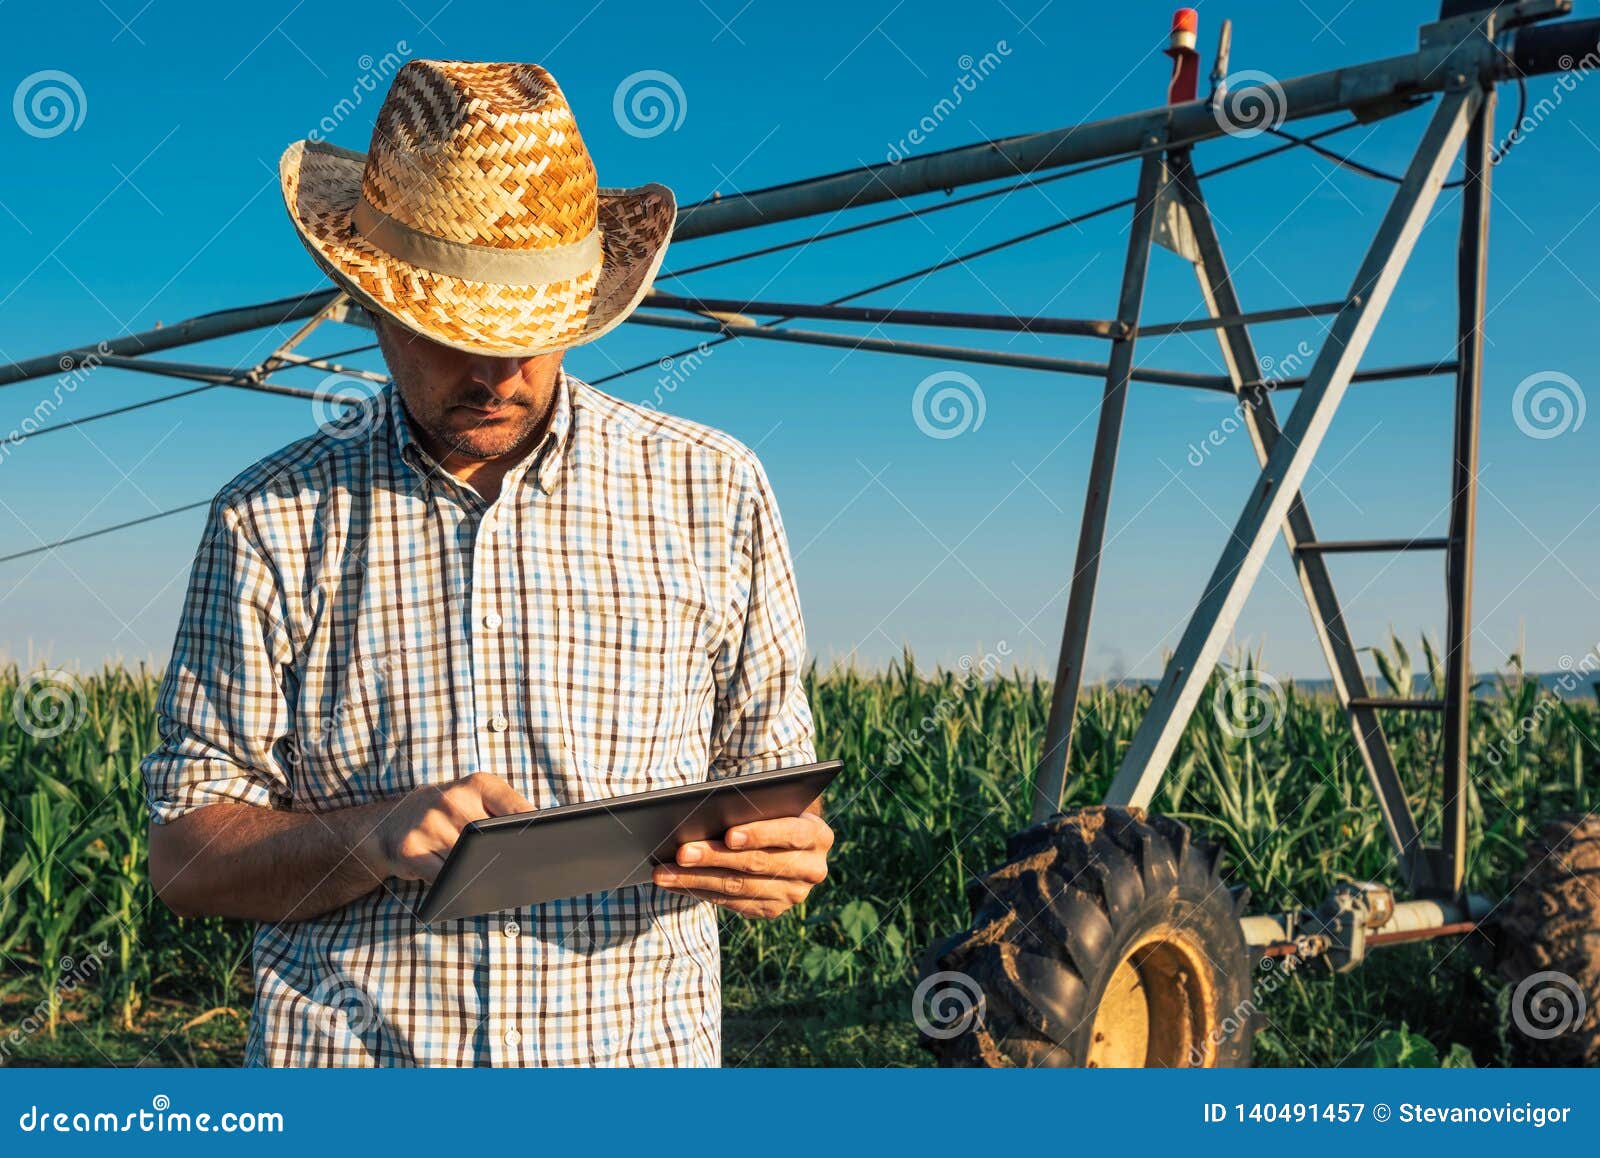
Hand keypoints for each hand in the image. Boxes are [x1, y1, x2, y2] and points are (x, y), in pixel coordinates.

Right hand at [359, 772, 532, 883]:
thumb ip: (506, 813)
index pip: (515, 808)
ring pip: (468, 862)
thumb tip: (541, 842)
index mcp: (478, 784)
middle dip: (509, 859)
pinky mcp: (410, 850)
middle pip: (493, 839)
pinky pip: (443, 878)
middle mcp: (452, 798)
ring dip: (483, 877)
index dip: (532, 831)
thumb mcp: (476, 800)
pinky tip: (465, 889)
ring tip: (499, 885)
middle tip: (527, 875)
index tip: (547, 847)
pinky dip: (456, 887)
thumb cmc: (447, 812)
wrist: (389, 822)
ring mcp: (429, 823)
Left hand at [652, 811, 833, 918]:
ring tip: (664, 872)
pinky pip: (731, 903)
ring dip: (696, 879)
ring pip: (739, 887)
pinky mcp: (773, 910)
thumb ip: (754, 807)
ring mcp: (793, 895)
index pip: (790, 834)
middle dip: (715, 858)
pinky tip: (675, 882)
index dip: (759, 834)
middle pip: (757, 864)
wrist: (786, 840)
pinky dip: (699, 891)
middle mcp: (812, 869)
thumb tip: (710, 816)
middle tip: (681, 852)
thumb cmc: (772, 810)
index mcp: (818, 835)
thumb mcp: (772, 804)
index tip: (728, 834)